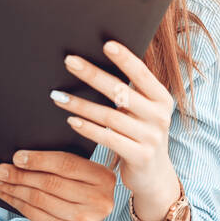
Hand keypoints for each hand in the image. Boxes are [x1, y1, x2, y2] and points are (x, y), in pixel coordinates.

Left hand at [0, 150, 115, 220]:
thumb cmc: (76, 201)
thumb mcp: (81, 182)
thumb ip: (63, 168)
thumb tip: (21, 158)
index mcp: (104, 179)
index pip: (68, 164)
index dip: (40, 160)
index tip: (17, 157)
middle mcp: (98, 200)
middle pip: (50, 182)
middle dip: (21, 174)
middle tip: (0, 170)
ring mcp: (82, 220)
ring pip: (38, 198)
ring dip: (13, 188)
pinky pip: (32, 213)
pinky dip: (15, 201)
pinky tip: (5, 194)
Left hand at [50, 40, 176, 201]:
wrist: (155, 176)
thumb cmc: (142, 135)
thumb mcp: (144, 112)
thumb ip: (131, 93)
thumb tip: (99, 64)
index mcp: (162, 99)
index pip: (142, 74)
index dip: (125, 59)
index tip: (106, 44)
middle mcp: (160, 116)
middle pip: (121, 92)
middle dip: (93, 74)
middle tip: (70, 61)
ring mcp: (151, 137)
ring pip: (109, 116)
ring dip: (81, 104)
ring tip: (58, 96)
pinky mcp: (139, 156)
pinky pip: (108, 138)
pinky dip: (88, 128)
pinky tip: (71, 120)